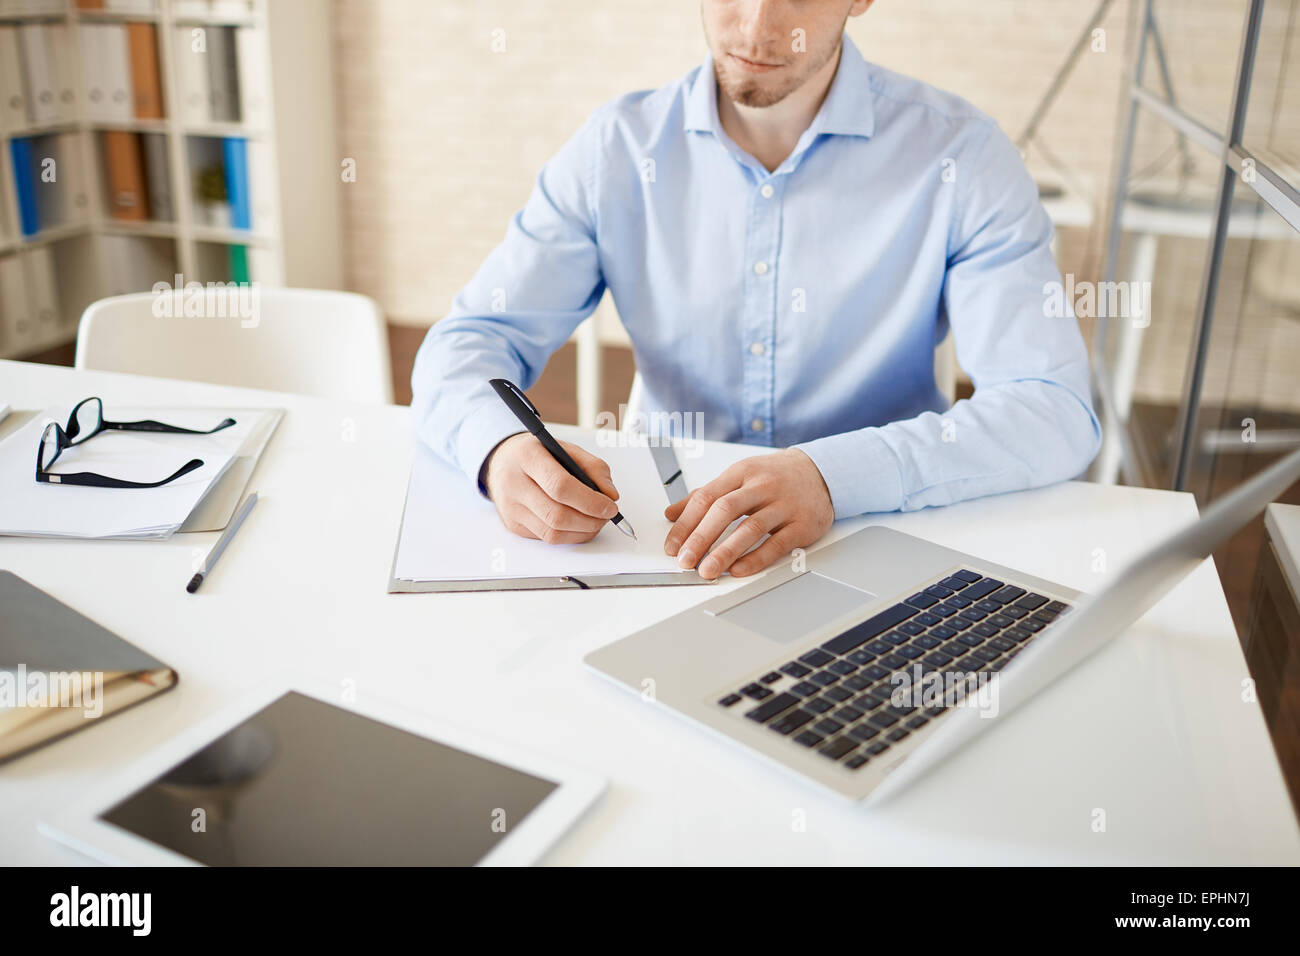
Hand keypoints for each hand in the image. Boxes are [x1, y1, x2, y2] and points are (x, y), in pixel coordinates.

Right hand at [484, 433, 618, 543]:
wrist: (502, 462)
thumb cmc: (539, 455)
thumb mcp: (567, 449)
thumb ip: (594, 467)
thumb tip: (611, 495)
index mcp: (528, 457)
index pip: (560, 486)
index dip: (590, 501)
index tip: (610, 506)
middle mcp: (514, 484)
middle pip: (556, 515)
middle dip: (590, 520)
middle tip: (607, 516)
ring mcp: (511, 508)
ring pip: (552, 532)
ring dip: (582, 531)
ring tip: (596, 521)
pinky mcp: (513, 525)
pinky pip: (547, 538)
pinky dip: (570, 535)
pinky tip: (580, 525)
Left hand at [664, 448, 833, 579]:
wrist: (821, 472)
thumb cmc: (774, 476)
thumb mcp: (738, 476)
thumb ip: (705, 495)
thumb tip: (672, 514)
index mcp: (740, 473)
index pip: (706, 497)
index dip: (686, 524)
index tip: (672, 546)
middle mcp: (761, 486)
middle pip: (725, 511)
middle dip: (701, 538)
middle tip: (685, 561)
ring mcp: (783, 505)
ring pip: (750, 528)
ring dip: (725, 552)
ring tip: (707, 570)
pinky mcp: (802, 524)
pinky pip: (776, 543)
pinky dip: (756, 558)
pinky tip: (739, 569)